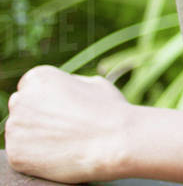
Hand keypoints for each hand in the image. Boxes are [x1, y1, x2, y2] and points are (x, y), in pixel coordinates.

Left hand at [4, 65, 131, 182]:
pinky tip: (59, 154)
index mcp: (38, 77)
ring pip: (20, 133)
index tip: (61, 110)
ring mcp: (15, 128)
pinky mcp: (15, 154)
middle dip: (37, 117)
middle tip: (63, 127)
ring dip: (35, 137)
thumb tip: (60, 88)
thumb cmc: (110, 110)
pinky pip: (21, 155)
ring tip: (65, 141)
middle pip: (21, 109)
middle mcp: (21, 99)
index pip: (29, 88)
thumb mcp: (93, 83)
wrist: (115, 141)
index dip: (46, 100)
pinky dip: (36, 157)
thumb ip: (69, 84)